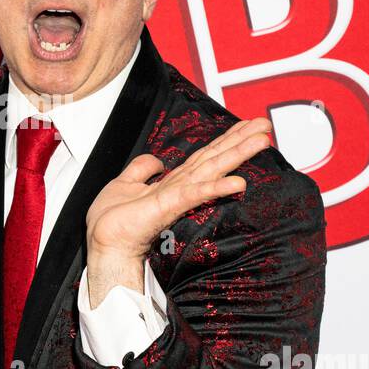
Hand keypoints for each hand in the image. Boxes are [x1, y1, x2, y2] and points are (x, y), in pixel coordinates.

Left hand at [85, 118, 273, 263]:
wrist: (103, 243)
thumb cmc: (112, 222)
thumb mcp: (124, 183)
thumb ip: (142, 169)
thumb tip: (157, 159)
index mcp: (172, 183)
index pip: (205, 156)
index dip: (225, 139)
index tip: (246, 125)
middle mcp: (180, 188)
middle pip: (215, 159)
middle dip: (241, 141)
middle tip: (265, 125)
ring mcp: (178, 197)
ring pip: (212, 170)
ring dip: (237, 154)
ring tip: (262, 140)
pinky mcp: (168, 206)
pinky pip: (195, 194)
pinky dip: (216, 187)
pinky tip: (238, 182)